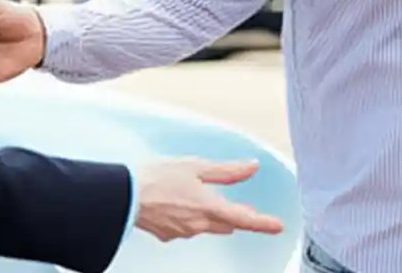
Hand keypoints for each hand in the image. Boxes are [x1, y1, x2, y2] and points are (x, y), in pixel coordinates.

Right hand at [134, 158, 284, 241]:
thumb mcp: (197, 167)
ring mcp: (183, 232)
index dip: (263, 223)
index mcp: (209, 208)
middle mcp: (198, 225)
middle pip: (226, 224)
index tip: (277, 226)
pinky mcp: (167, 235)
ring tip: (210, 201)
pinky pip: (187, 227)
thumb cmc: (157, 178)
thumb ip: (227, 171)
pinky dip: (190, 216)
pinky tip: (181, 204)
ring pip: (207, 226)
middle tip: (247, 211)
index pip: (244, 219)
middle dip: (236, 217)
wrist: (124, 196)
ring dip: (213, 216)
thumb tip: (251, 168)